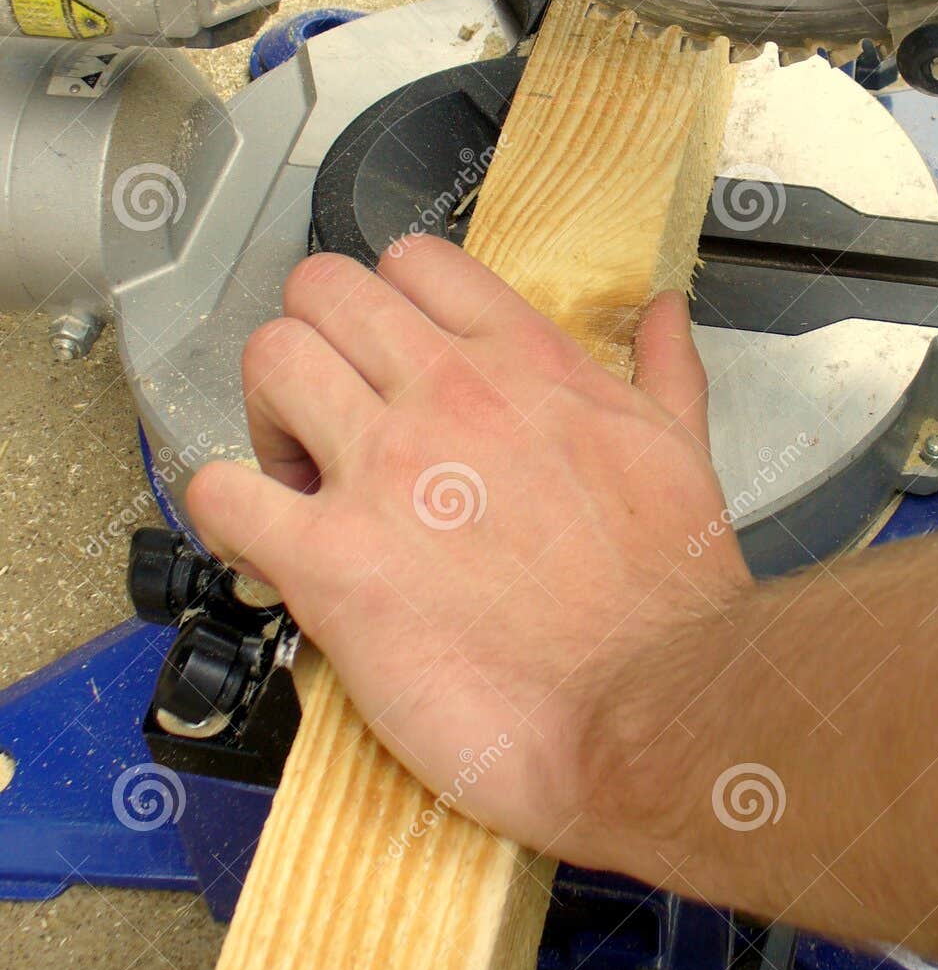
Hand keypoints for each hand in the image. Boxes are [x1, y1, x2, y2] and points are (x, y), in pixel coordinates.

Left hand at [186, 238, 751, 862]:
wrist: (647, 707)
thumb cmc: (666, 596)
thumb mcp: (683, 452)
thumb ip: (663, 369)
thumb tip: (662, 314)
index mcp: (525, 363)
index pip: (413, 261)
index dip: (388, 304)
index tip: (390, 362)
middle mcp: (447, 396)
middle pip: (322, 291)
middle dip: (315, 342)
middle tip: (332, 413)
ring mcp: (384, 472)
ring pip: (268, 362)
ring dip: (266, 413)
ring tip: (296, 474)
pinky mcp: (332, 562)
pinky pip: (222, 494)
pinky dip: (224, 512)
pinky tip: (261, 543)